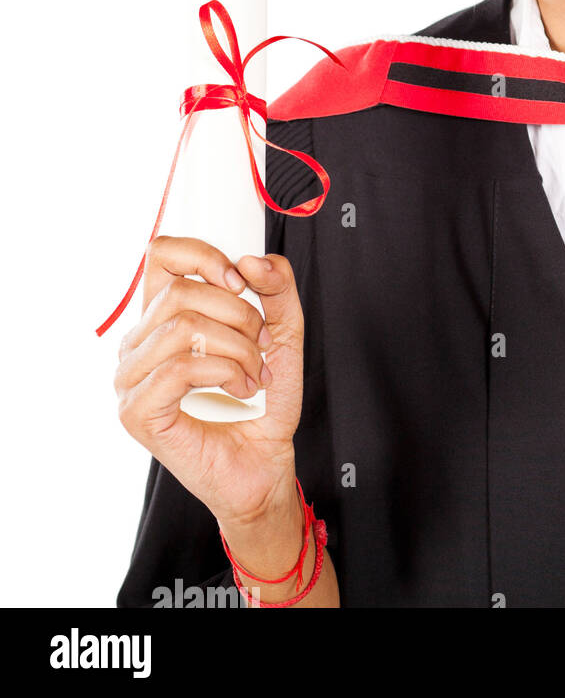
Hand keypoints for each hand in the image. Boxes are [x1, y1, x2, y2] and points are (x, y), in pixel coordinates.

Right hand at [114, 236, 304, 532]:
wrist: (264, 461)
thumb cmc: (264, 403)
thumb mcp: (282, 331)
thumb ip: (276, 288)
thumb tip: (252, 261)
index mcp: (163, 318)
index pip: (161, 255)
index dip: (204, 256)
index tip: (240, 283)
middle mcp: (137, 345)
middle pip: (179, 292)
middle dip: (238, 315)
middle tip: (259, 347)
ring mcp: (130, 380)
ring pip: (181, 327)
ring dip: (236, 349)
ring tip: (252, 374)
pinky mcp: (136, 413)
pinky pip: (179, 368)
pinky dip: (225, 373)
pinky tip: (238, 389)